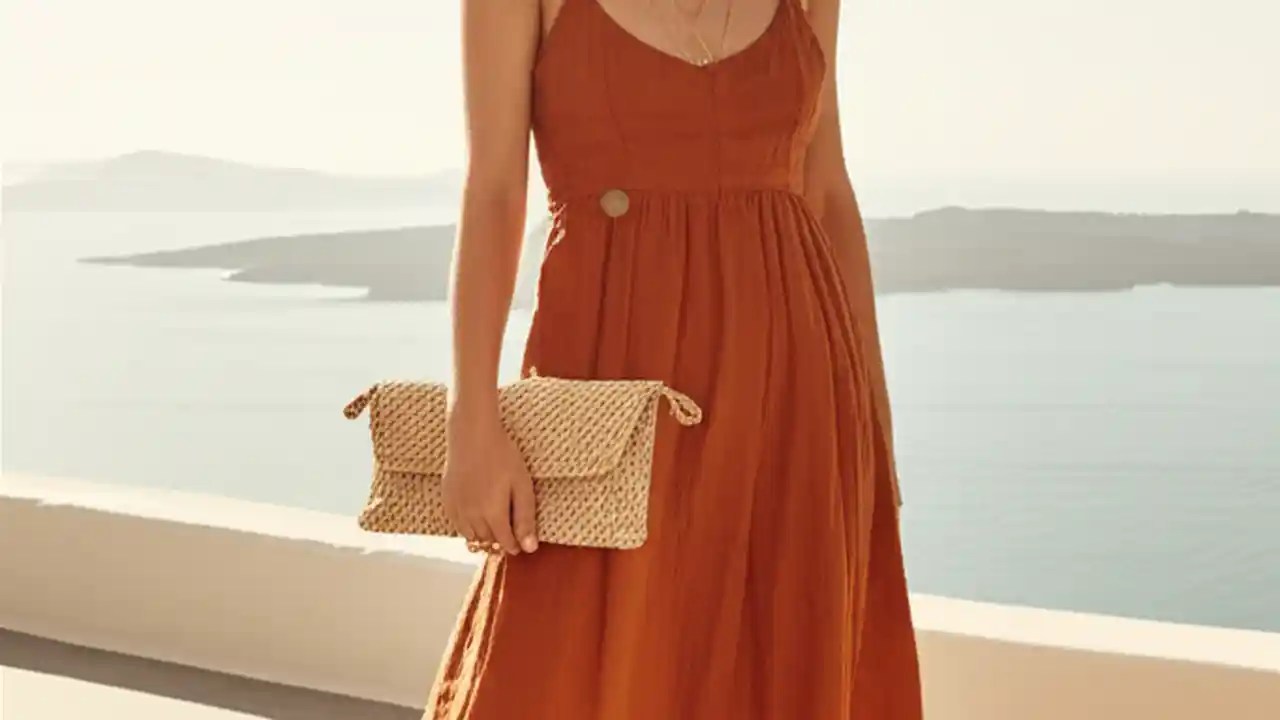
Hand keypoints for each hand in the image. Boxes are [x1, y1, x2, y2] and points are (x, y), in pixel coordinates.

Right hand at [441, 403, 538, 554]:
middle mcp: (472, 517)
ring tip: (493, 526)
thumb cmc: (502, 456)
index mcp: (493, 515)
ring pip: (471, 537)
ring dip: (483, 536)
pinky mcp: (447, 501)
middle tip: (509, 533)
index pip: (506, 543)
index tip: (521, 543)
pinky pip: (457, 525)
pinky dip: (468, 527)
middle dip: (500, 541)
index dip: (516, 545)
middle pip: (488, 542)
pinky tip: (476, 516)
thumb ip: (525, 519)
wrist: (472, 436)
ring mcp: (457, 510)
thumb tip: (530, 548)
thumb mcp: (522, 486)